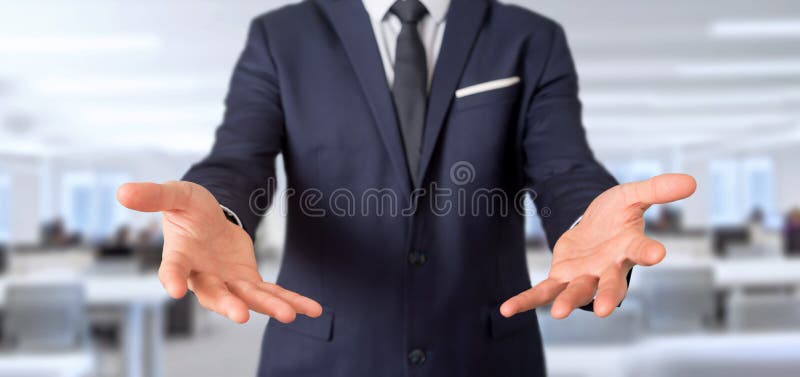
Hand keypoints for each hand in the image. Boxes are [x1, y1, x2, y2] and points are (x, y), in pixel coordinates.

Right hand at [117, 181, 321, 323]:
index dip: (172, 278)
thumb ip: (155, 195)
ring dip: (268, 306)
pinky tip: (310, 309)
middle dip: (228, 305)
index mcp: (180, 256)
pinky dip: (291, 300)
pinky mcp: (248, 280)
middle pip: (214, 295)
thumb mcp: (176, 194)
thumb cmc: (189, 209)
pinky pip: (271, 293)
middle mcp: (202, 276)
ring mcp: (227, 282)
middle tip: (241, 316)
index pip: (172, 269)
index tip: (173, 290)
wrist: (210, 217)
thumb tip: (122, 191)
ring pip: (247, 298)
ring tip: (289, 315)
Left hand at [500, 174, 696, 318]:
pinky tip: (508, 310)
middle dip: (608, 296)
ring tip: (560, 313)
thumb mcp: (632, 195)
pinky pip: (542, 292)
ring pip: (578, 292)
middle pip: (610, 285)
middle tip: (605, 310)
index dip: (649, 251)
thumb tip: (691, 181)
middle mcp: (608, 268)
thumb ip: (657, 190)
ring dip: (569, 302)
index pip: (641, 249)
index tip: (658, 254)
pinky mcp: (561, 277)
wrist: (591, 223)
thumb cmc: (615, 215)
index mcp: (628, 247)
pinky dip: (526, 301)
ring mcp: (584, 276)